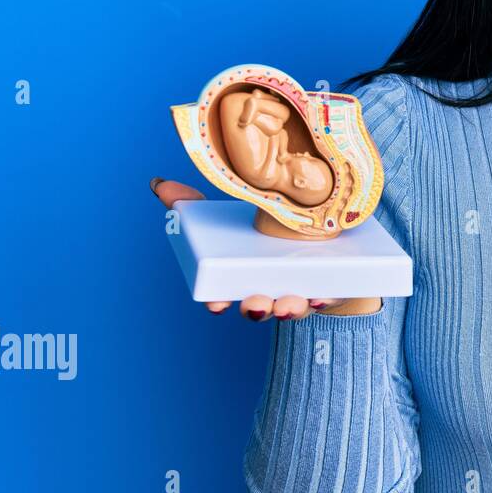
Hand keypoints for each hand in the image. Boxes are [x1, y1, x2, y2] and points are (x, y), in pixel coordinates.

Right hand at [150, 177, 382, 319]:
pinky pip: (331, 296)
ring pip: (294, 305)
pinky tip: (323, 294)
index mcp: (243, 276)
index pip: (226, 296)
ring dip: (289, 308)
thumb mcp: (231, 215)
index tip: (217, 304)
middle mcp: (271, 289)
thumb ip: (195, 203)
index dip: (218, 303)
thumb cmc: (266, 230)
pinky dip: (326, 297)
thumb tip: (160, 184)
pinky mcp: (332, 284)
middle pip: (261, 306)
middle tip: (255, 304)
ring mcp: (300, 290)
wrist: (322, 236)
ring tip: (288, 303)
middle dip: (256, 308)